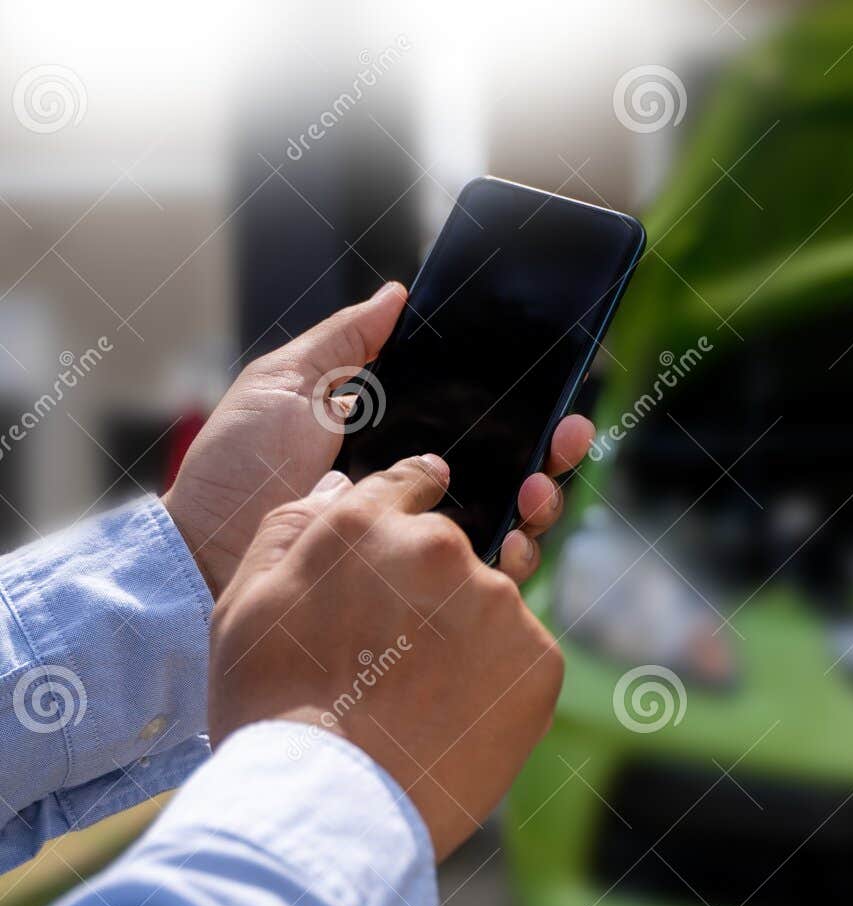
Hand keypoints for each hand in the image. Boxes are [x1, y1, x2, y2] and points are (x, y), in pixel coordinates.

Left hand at [161, 282, 592, 594]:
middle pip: (515, 466)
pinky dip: (513, 558)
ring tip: (537, 490)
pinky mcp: (419, 585)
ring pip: (513, 520)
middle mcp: (423, 486)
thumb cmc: (236, 464)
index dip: (528, 406)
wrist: (203, 547)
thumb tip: (398, 292)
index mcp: (400, 435)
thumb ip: (344, 342)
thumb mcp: (284, 382)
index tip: (559, 388)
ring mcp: (425, 536)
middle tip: (568, 435)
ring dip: (543, 502)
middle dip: (554, 450)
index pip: (483, 418)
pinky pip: (482, 575)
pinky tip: (512, 544)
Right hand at [208, 455, 563, 859]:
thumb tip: (343, 488)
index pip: (409, 484)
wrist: (328, 805)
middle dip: (428, 594)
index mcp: (366, 525)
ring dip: (465, 640)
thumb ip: (293, 529)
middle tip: (391, 661)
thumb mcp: (246, 604)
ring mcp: (497, 602)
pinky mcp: (539, 657)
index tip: (408, 544)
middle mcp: (441, 547)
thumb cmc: (272, 710)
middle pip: (449, 556)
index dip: (408, 511)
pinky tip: (454, 722)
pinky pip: (521, 658)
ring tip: (419, 702)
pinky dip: (497, 684)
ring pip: (488, 608)